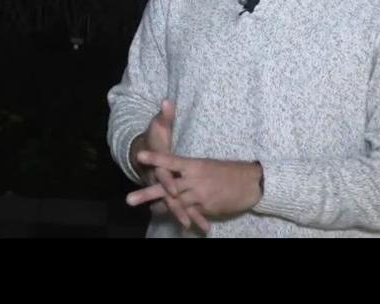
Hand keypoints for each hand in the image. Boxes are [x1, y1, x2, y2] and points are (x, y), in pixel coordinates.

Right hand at [128, 100, 208, 231]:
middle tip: (183, 219)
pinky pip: (181, 206)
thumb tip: (167, 102)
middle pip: (167, 194)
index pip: (162, 173)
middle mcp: (160, 179)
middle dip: (173, 207)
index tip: (172, 189)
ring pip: (174, 204)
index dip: (166, 181)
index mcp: (158, 164)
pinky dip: (191, 216)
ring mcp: (165, 188)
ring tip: (195, 227)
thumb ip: (164, 116)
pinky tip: (202, 227)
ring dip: (184, 215)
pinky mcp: (172, 194)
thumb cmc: (153, 139)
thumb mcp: (158, 125)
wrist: (139, 154)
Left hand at [128, 152, 262, 219]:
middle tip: (128, 199)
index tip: (139, 156)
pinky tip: (175, 224)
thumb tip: (172, 166)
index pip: (171, 160)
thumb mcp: (207, 163)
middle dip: (148, 193)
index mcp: (195, 165)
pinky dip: (182, 218)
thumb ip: (187, 165)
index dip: (155, 158)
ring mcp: (201, 195)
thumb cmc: (229, 170)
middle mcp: (195, 180)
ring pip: (176, 203)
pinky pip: (191, 214)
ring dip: (161, 208)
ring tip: (148, 212)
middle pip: (167, 186)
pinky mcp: (207, 207)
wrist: (251, 182)